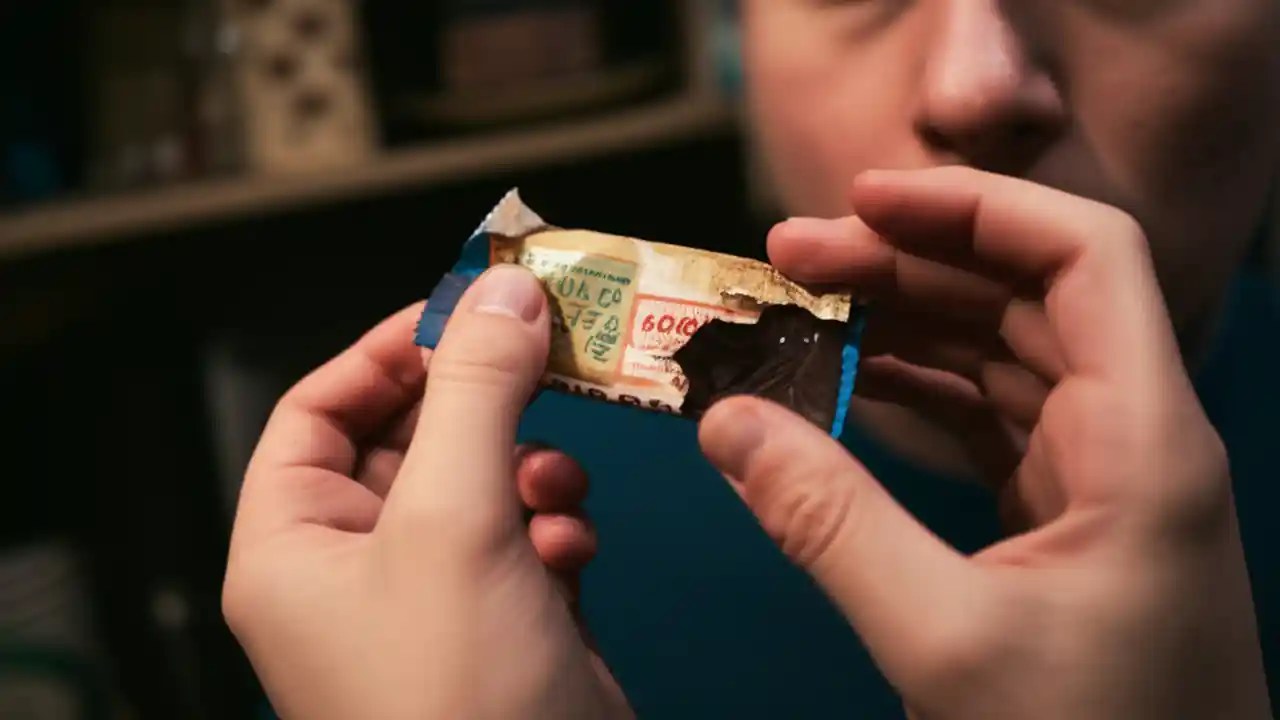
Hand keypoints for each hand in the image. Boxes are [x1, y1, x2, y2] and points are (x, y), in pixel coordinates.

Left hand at [223, 267, 630, 719]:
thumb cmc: (455, 687)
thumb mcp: (455, 518)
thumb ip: (476, 392)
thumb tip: (503, 287)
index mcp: (295, 545)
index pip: (318, 410)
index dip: (387, 350)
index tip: (467, 308)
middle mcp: (353, 568)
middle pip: (413, 440)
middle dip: (481, 408)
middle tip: (547, 360)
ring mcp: (431, 600)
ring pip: (480, 485)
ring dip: (528, 471)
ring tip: (556, 487)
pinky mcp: (501, 623)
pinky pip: (522, 541)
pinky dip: (553, 531)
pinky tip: (572, 555)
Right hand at [700, 167, 1270, 718]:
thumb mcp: (945, 641)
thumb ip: (831, 523)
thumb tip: (727, 420)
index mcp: (1144, 442)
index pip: (1084, 255)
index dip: (975, 207)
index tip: (863, 200)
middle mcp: (1137, 439)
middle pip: (1026, 294)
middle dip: (908, 262)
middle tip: (788, 257)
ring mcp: (1105, 479)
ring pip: (1005, 354)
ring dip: (907, 322)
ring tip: (802, 309)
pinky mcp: (1069, 520)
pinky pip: (992, 420)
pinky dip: (918, 391)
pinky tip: (849, 385)